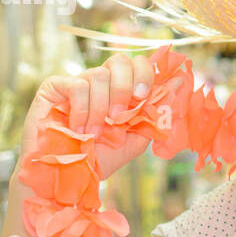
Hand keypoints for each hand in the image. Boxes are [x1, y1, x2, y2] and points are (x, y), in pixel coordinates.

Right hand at [18, 52, 155, 180]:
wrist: (69, 176)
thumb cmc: (102, 158)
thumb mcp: (137, 136)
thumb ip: (157, 110)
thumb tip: (181, 80)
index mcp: (120, 91)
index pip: (138, 64)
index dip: (144, 75)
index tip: (142, 97)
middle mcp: (99, 83)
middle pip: (119, 60)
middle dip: (124, 87)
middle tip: (119, 115)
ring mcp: (76, 83)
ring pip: (98, 74)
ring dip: (101, 108)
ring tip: (95, 132)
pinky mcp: (54, 87)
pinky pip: (76, 85)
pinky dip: (82, 109)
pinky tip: (78, 128)